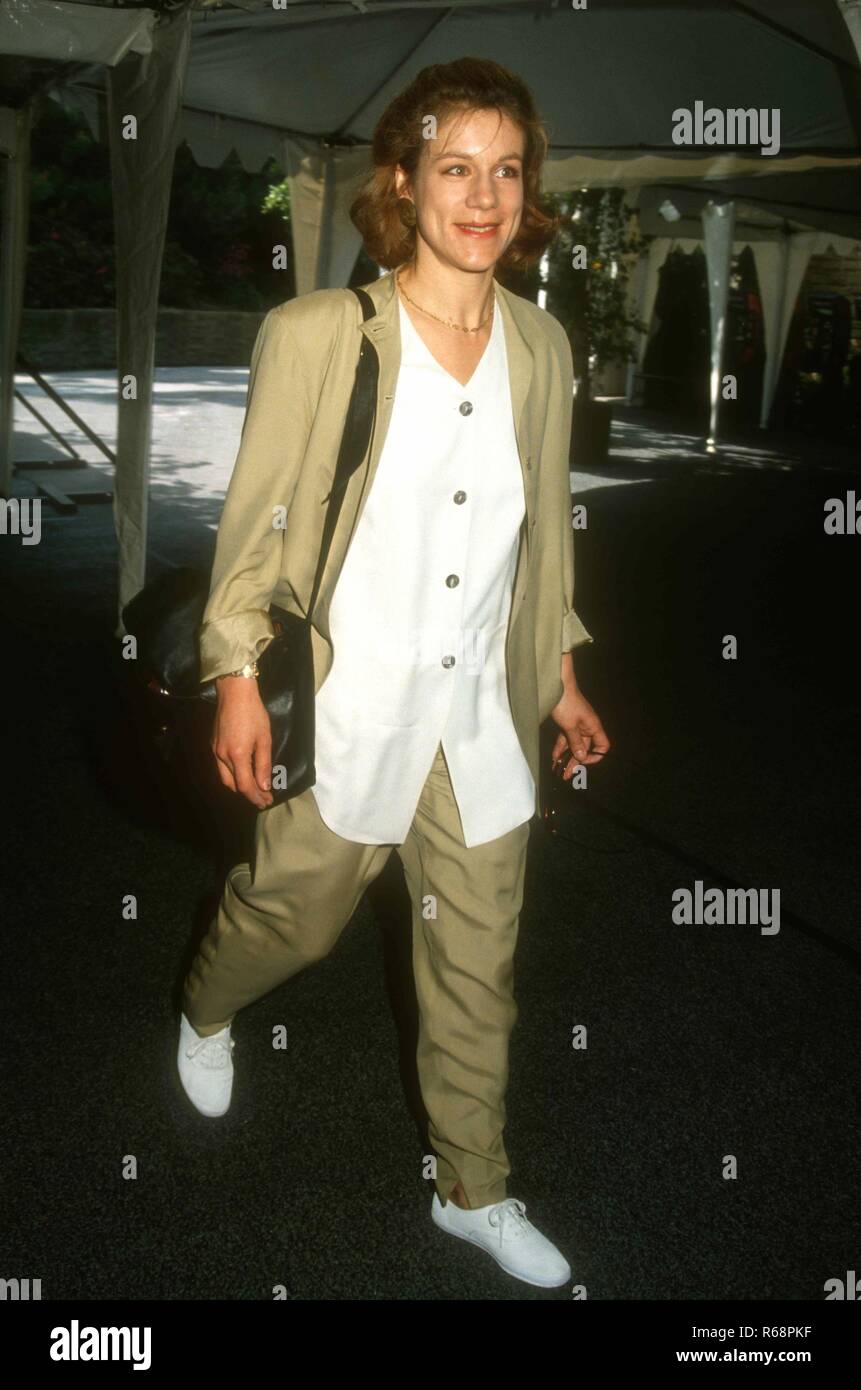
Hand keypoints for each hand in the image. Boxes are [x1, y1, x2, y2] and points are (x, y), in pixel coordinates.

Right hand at [211, 676, 273, 808]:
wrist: (235, 694)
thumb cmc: (254, 714)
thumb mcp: (264, 739)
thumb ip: (263, 765)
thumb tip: (265, 786)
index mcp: (237, 755)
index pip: (245, 786)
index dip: (256, 797)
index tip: (266, 802)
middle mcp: (222, 756)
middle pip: (233, 786)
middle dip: (248, 795)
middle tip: (263, 798)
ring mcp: (215, 750)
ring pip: (225, 778)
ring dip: (239, 787)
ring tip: (255, 790)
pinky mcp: (213, 745)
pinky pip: (221, 768)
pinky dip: (232, 776)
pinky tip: (243, 774)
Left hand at [549, 685, 610, 780]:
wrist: (556, 684)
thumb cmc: (566, 702)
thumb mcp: (570, 725)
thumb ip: (576, 742)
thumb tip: (582, 757)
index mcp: (593, 726)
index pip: (602, 746)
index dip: (595, 756)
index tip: (583, 762)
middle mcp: (587, 727)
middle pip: (585, 748)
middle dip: (575, 762)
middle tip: (566, 775)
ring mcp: (576, 724)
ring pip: (573, 745)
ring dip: (566, 757)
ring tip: (558, 770)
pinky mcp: (566, 722)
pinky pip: (565, 738)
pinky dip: (560, 748)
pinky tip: (554, 757)